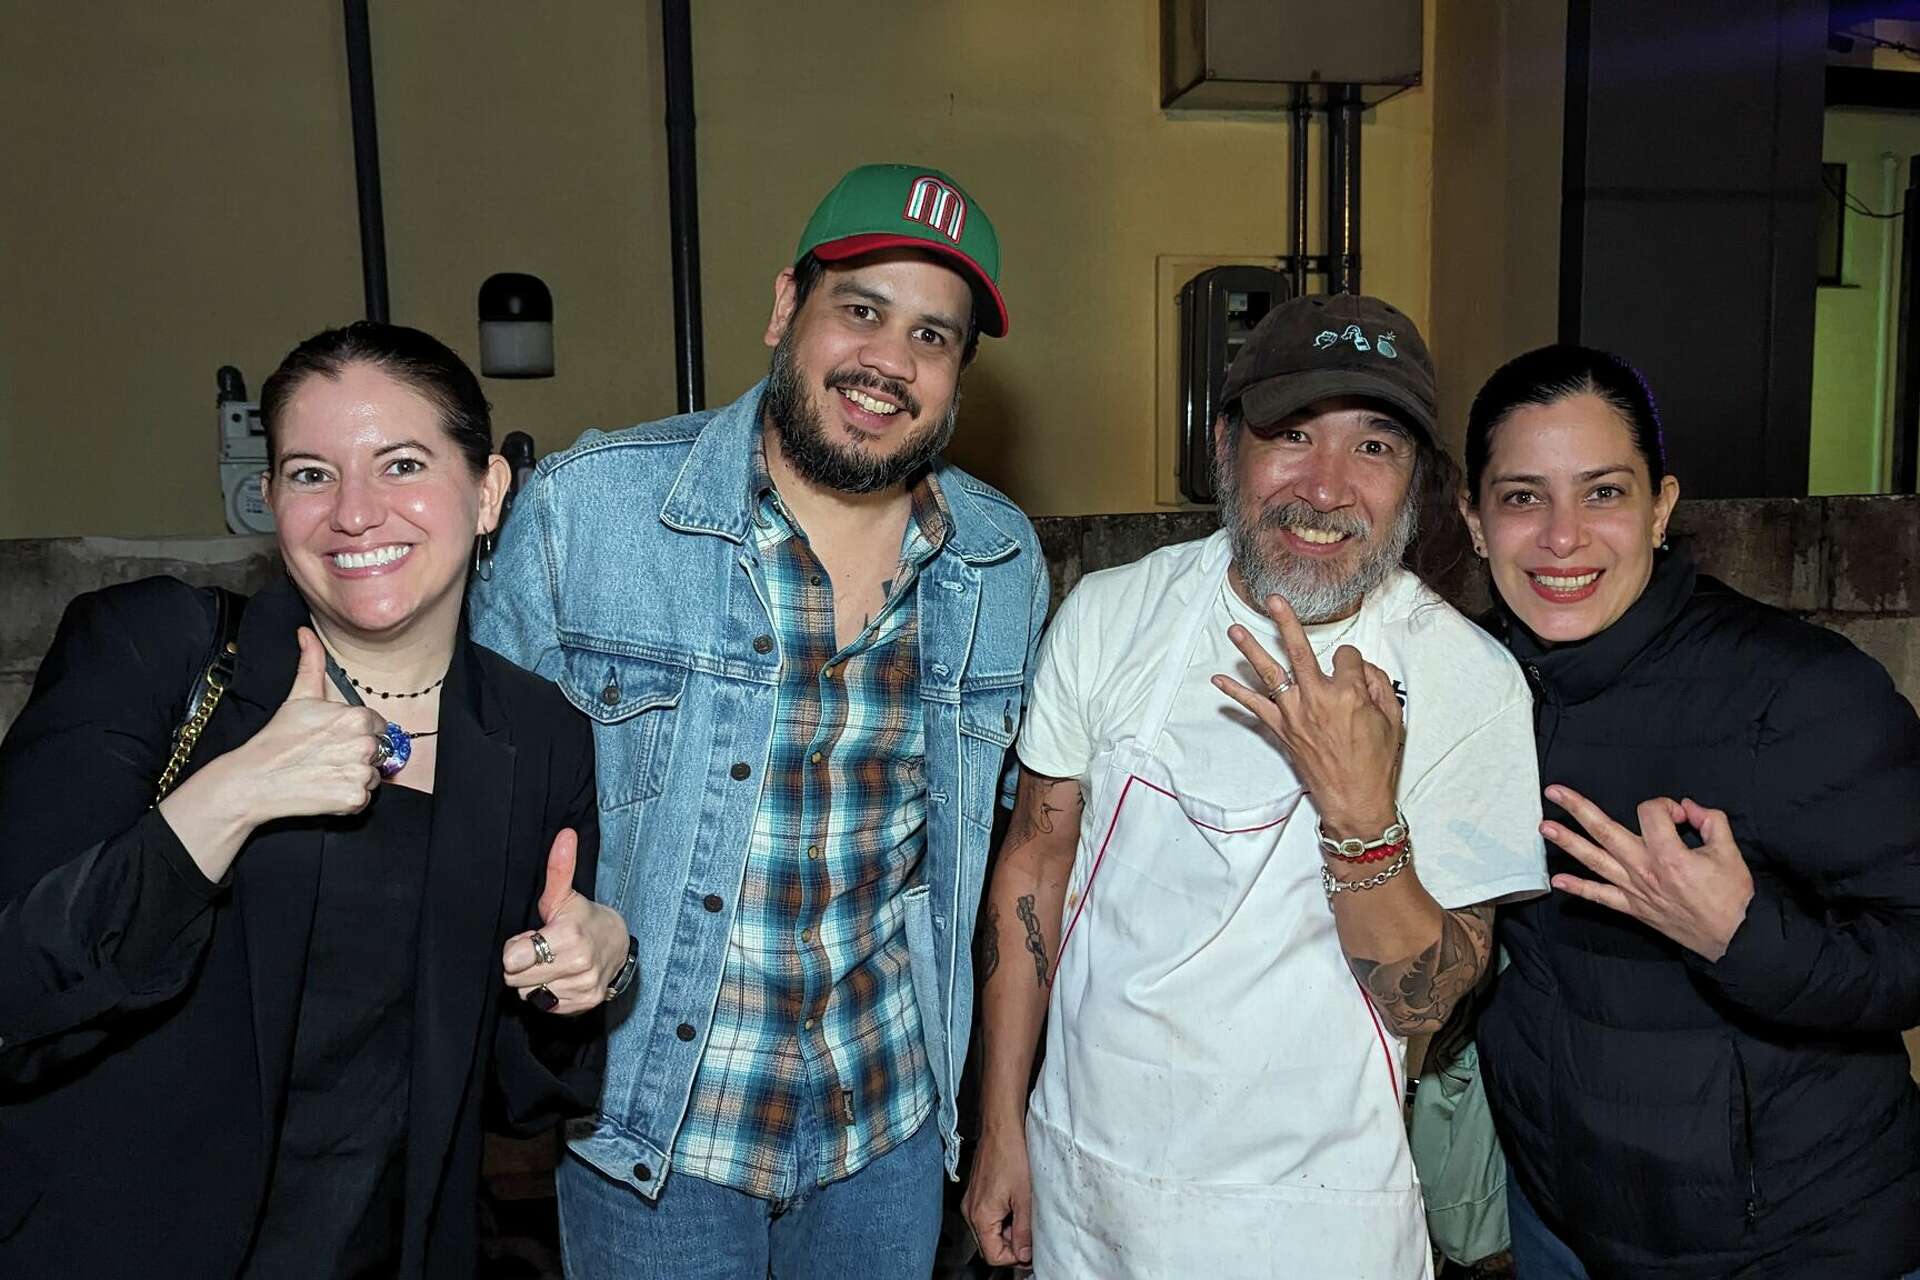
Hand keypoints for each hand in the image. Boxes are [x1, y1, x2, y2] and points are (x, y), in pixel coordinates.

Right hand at [228, 627, 387, 821]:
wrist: (254, 780)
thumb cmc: (277, 738)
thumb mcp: (298, 696)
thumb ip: (312, 662)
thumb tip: (306, 632)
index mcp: (358, 718)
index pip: (377, 725)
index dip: (356, 732)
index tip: (333, 737)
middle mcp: (366, 745)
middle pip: (378, 750)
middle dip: (356, 753)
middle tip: (325, 755)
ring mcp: (361, 774)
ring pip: (373, 774)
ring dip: (354, 775)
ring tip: (323, 771)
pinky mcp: (355, 799)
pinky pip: (365, 798)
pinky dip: (348, 797)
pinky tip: (324, 788)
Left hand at [502, 828, 629, 1015]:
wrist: (617, 944)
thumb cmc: (582, 917)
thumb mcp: (564, 894)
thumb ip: (559, 868)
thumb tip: (565, 835)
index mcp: (570, 936)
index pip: (513, 960)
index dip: (516, 949)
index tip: (532, 938)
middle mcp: (579, 964)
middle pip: (517, 980)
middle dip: (523, 965)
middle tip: (543, 950)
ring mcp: (584, 987)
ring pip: (530, 995)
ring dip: (535, 980)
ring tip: (552, 963)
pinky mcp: (585, 1003)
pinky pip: (546, 1006)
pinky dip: (549, 994)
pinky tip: (561, 977)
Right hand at [964, 1124, 1034, 1266]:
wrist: (1002, 1127)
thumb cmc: (1011, 1154)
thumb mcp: (1025, 1198)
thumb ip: (1024, 1231)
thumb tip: (1024, 1254)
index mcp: (980, 1217)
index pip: (994, 1256)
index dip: (1015, 1257)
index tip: (1030, 1249)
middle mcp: (971, 1211)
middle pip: (990, 1245)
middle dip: (1012, 1243)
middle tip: (1031, 1229)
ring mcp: (972, 1201)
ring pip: (991, 1230)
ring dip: (1010, 1228)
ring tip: (1025, 1210)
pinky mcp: (977, 1192)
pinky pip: (989, 1215)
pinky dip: (1004, 1215)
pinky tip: (1017, 1200)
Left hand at [1210, 593, 1402, 831]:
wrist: (1355, 799)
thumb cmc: (1377, 762)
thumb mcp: (1393, 719)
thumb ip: (1378, 685)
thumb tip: (1361, 668)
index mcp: (1349, 693)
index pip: (1347, 656)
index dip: (1352, 662)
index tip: (1355, 674)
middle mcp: (1318, 698)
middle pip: (1299, 651)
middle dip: (1286, 622)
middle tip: (1274, 599)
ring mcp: (1295, 714)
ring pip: (1270, 674)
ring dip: (1251, 650)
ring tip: (1234, 629)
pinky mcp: (1282, 730)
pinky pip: (1254, 707)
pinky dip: (1235, 694)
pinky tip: (1218, 681)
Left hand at [1544, 786, 1754, 961]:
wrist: (1735, 938)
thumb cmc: (1733, 898)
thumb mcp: (1730, 852)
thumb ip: (1711, 821)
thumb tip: (1690, 807)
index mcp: (1669, 854)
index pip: (1651, 813)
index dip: (1665, 806)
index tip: (1680, 815)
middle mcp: (1645, 870)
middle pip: (1605, 831)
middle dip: (1578, 808)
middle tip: (1554, 792)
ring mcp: (1635, 890)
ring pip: (1595, 861)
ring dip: (1568, 842)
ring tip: (1544, 827)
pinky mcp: (1634, 908)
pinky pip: (1600, 897)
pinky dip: (1578, 889)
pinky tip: (1557, 881)